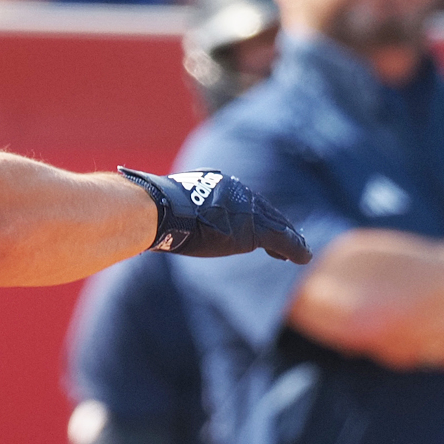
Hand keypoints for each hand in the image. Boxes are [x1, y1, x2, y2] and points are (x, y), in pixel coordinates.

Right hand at [120, 167, 310, 262]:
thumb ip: (171, 207)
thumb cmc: (152, 208)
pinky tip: (304, 259)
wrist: (159, 210)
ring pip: (279, 225)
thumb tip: (140, 209)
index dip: (256, 215)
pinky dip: (297, 250)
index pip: (244, 202)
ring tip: (301, 251)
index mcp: (219, 184)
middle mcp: (239, 192)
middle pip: (265, 211)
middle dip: (278, 225)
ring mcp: (249, 210)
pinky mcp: (256, 229)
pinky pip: (284, 241)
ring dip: (291, 239)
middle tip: (290, 238)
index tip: (261, 225)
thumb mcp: (166, 204)